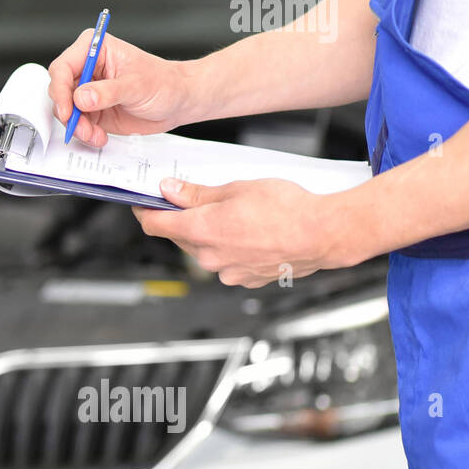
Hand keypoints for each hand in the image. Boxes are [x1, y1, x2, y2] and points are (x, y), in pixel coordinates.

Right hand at [47, 29, 196, 146]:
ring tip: (94, 134)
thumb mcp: (137, 85)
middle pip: (59, 90)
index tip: (68, 109)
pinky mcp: (91, 109)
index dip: (60, 89)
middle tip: (81, 127)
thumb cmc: (163, 83)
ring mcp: (87, 90)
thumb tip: (82, 97)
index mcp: (95, 49)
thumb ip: (108, 92)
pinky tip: (99, 136)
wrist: (177, 102)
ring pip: (66, 110)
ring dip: (77, 126)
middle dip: (68, 112)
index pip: (63, 67)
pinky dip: (85, 133)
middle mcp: (87, 68)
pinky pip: (77, 123)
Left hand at [131, 177, 349, 287]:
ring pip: (202, 250)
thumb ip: (196, 193)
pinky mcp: (244, 280)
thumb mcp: (236, 189)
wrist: (325, 234)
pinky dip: (227, 247)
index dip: (145, 211)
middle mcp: (209, 256)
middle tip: (192, 199)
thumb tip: (169, 190)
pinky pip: (224, 261)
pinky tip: (247, 232)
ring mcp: (227, 272)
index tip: (144, 202)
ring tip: (233, 214)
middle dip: (180, 218)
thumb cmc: (287, 208)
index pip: (155, 225)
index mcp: (201, 230)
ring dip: (206, 233)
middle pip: (178, 236)